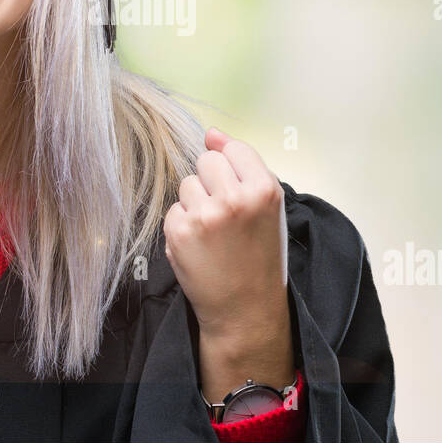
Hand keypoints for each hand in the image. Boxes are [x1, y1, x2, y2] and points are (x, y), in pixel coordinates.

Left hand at [163, 127, 290, 353]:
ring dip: (195, 203)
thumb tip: (211, 133)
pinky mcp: (179, 232)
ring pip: (187, 184)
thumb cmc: (260, 255)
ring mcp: (204, 215)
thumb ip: (244, 165)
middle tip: (225, 214)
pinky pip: (174, 209)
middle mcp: (235, 198)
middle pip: (206, 161)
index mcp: (264, 189)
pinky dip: (183, 224)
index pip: (233, 149)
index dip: (232, 169)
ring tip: (213, 232)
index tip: (236, 190)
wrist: (245, 309)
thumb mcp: (268, 207)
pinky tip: (199, 245)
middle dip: (212, 182)